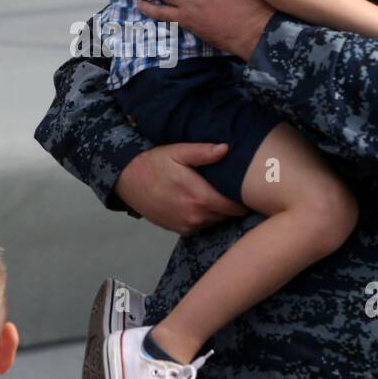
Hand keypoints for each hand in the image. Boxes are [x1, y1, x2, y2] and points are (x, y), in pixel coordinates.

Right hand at [114, 143, 248, 235]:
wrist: (127, 180)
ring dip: (221, 212)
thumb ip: (203, 152)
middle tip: (239, 191)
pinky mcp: (180, 230)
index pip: (236, 206)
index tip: (250, 189)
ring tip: (222, 196)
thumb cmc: (153, 163)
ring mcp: (188, 225)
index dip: (245, 199)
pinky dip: (207, 217)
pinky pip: (203, 226)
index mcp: (200, 196)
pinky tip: (204, 204)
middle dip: (235, 205)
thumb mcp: (177, 152)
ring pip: (217, 222)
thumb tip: (226, 148)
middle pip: (229, 216)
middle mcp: (196, 215)